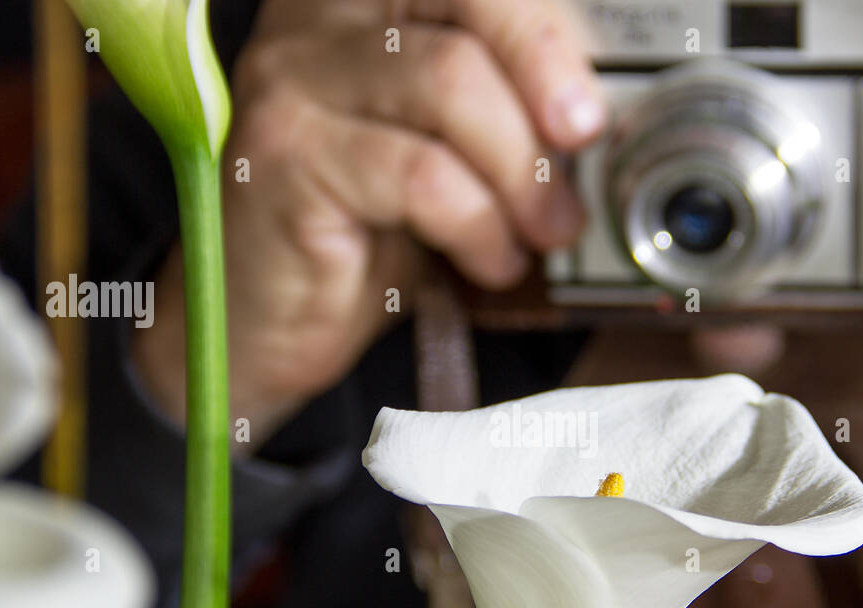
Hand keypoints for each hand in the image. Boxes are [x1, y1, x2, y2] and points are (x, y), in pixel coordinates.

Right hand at [133, 0, 607, 450]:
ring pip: (451, 84)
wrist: (265, 320)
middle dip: (547, 72)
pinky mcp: (286, 156)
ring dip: (520, 170)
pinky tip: (489, 259)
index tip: (589, 103)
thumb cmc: (360, 233)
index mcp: (363, 0)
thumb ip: (504, 113)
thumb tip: (597, 116)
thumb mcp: (445, 154)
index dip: (543, 29)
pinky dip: (479, 223)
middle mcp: (319, 21)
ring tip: (541, 231)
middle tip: (584, 142)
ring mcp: (294, 82)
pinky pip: (420, 174)